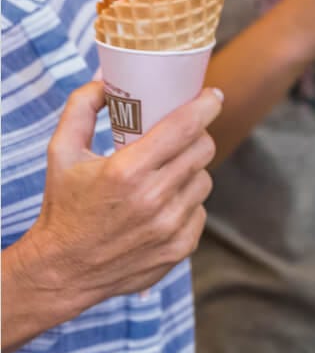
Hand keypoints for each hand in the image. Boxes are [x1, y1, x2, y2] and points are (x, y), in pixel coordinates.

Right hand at [23, 82, 221, 307]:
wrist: (62, 272)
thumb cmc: (63, 207)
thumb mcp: (62, 154)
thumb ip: (81, 109)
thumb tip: (106, 80)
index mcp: (126, 171)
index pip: (184, 127)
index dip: (205, 105)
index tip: (214, 95)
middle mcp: (153, 199)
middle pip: (202, 149)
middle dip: (197, 136)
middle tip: (184, 135)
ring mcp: (170, 226)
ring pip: (204, 179)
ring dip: (191, 171)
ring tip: (166, 173)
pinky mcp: (180, 247)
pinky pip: (200, 210)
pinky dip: (186, 203)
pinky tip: (163, 204)